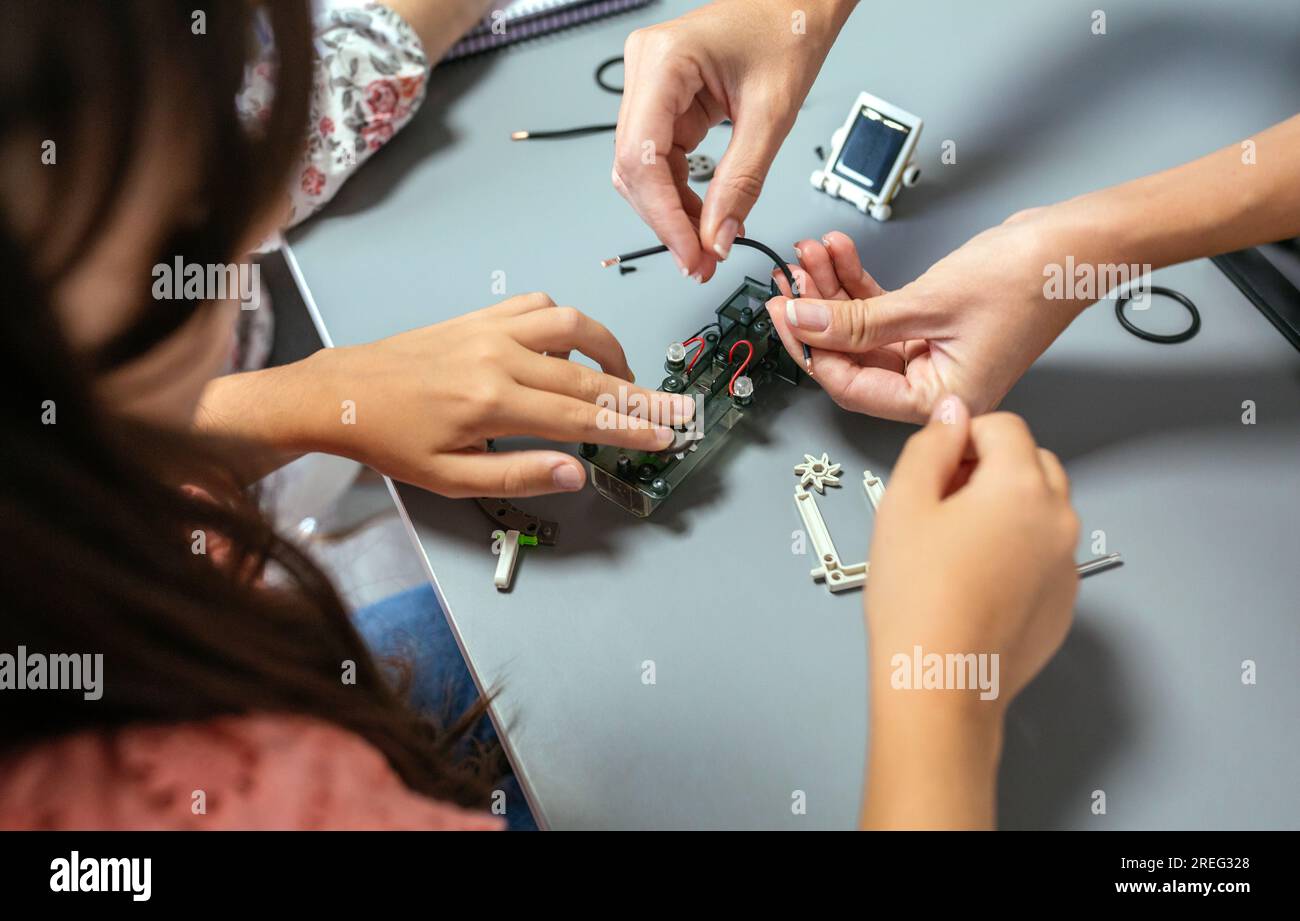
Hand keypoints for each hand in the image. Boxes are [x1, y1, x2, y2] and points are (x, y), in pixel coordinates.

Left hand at [208, 293, 691, 497]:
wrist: (342, 392)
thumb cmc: (393, 442)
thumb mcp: (450, 478)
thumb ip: (518, 474)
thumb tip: (576, 472)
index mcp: (492, 402)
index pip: (580, 416)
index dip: (629, 427)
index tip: (666, 435)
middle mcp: (499, 356)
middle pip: (588, 375)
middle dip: (639, 395)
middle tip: (677, 408)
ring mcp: (491, 329)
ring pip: (570, 326)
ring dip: (608, 350)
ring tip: (627, 378)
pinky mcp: (480, 316)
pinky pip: (537, 307)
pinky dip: (566, 323)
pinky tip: (573, 346)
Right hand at [612, 0, 853, 280]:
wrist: (797, 3)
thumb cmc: (787, 31)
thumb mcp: (772, 115)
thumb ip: (742, 182)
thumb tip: (716, 237)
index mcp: (664, 60)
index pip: (642, 156)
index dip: (662, 214)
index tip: (689, 252)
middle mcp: (644, 70)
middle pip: (634, 168)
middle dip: (665, 221)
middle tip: (698, 262)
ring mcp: (650, 86)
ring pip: (643, 171)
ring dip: (671, 213)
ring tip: (705, 248)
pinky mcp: (664, 102)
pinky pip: (661, 161)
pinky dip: (681, 195)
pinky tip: (705, 219)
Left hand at [767, 214, 1090, 421]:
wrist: (1075, 243)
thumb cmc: (1030, 280)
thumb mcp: (927, 302)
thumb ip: (858, 320)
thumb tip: (805, 323)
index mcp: (941, 402)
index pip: (853, 388)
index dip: (811, 351)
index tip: (784, 316)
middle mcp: (935, 386)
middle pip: (852, 358)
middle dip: (817, 314)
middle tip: (788, 283)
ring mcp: (934, 355)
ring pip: (863, 330)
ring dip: (834, 292)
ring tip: (812, 256)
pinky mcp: (934, 326)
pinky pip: (882, 312)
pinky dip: (858, 285)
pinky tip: (838, 256)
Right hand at [861, 397, 1078, 827]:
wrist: (940, 683)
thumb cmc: (917, 599)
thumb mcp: (903, 505)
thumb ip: (931, 445)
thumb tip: (952, 415)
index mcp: (1021, 486)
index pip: (1004, 426)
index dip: (963, 437)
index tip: (935, 467)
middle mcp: (1058, 519)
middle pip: (1032, 463)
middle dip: (991, 468)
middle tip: (941, 504)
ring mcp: (1067, 563)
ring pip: (1042, 510)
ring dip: (1006, 508)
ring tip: (954, 547)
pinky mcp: (1064, 602)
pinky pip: (1045, 554)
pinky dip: (1017, 552)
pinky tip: (974, 582)